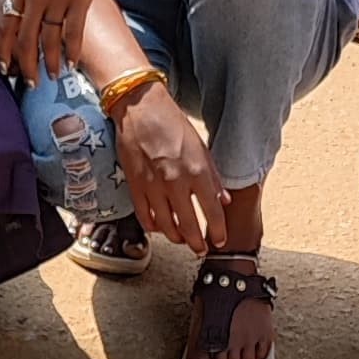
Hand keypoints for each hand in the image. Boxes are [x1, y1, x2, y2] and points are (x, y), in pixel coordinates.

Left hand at [1, 0, 114, 79]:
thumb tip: (30, 2)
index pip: (7, 25)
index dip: (5, 49)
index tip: (4, 67)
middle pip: (25, 38)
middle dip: (25, 64)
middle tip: (29, 83)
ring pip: (48, 39)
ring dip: (49, 61)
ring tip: (51, 77)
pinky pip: (72, 31)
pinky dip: (71, 50)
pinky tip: (72, 64)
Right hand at [111, 80, 228, 253]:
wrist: (141, 109)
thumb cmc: (172, 123)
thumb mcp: (201, 147)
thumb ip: (213, 176)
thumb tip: (222, 200)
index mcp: (197, 171)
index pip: (212, 212)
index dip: (218, 231)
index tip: (219, 240)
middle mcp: (176, 183)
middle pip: (189, 226)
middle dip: (197, 243)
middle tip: (200, 250)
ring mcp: (153, 187)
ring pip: (166, 226)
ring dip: (176, 238)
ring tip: (181, 239)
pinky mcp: (135, 186)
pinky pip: (145, 216)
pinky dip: (153, 227)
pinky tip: (159, 228)